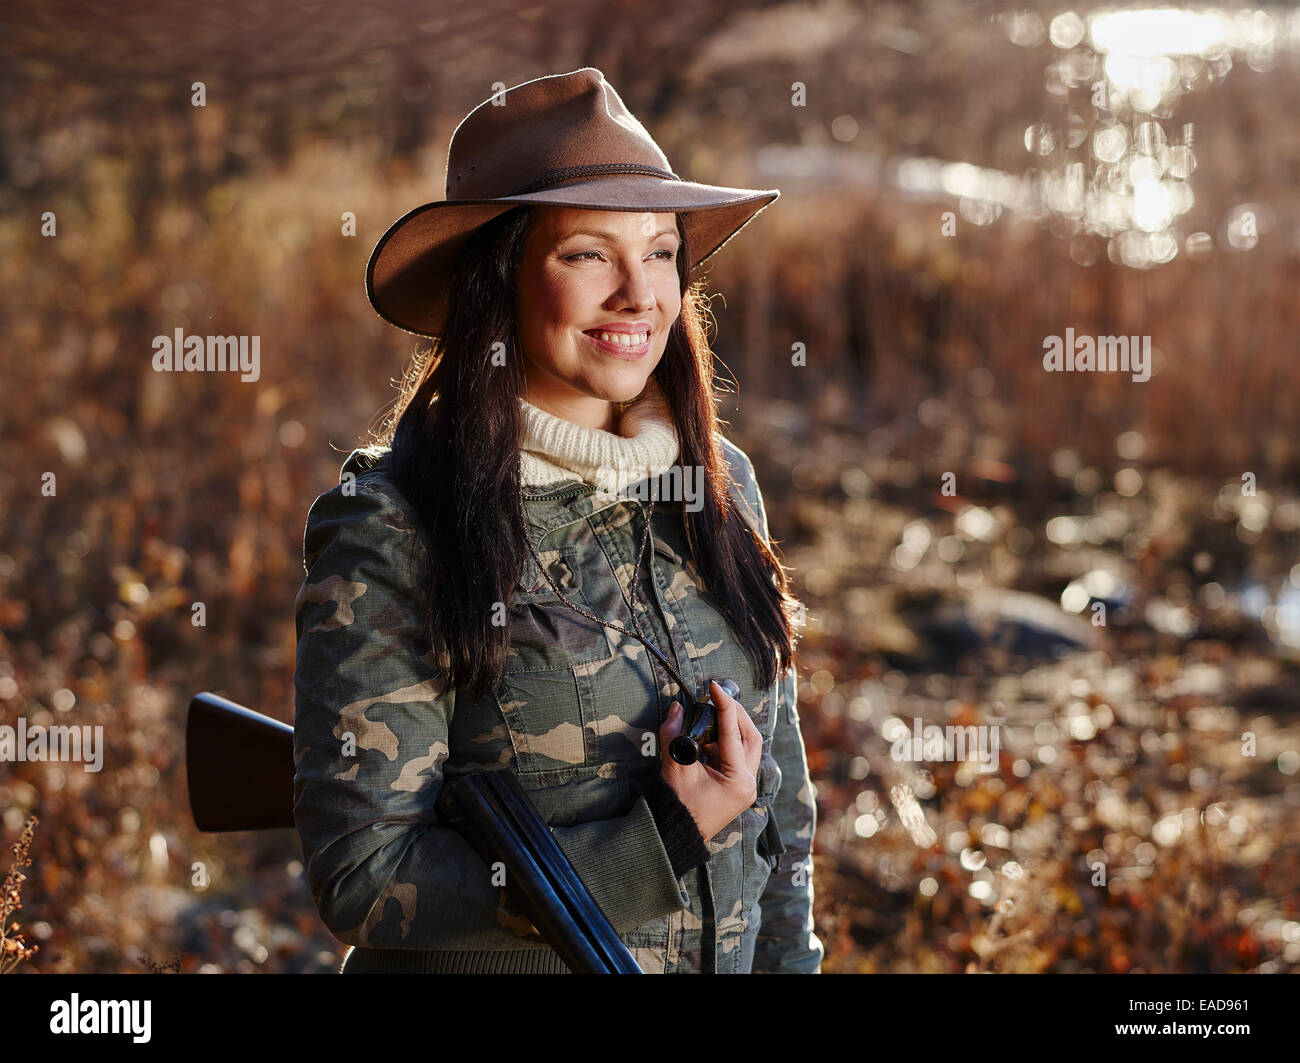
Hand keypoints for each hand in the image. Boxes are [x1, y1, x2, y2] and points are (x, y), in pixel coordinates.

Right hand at [657, 680, 761, 840]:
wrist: (676, 834)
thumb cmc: (677, 805)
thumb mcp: (674, 767)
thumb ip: (674, 734)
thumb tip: (678, 708)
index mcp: (738, 780)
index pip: (734, 733)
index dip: (724, 705)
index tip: (714, 687)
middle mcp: (748, 783)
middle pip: (751, 736)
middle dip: (734, 713)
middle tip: (717, 696)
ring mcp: (746, 785)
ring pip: (747, 744)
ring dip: (731, 726)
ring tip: (710, 714)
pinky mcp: (738, 785)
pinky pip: (738, 754)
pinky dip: (726, 740)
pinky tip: (709, 734)